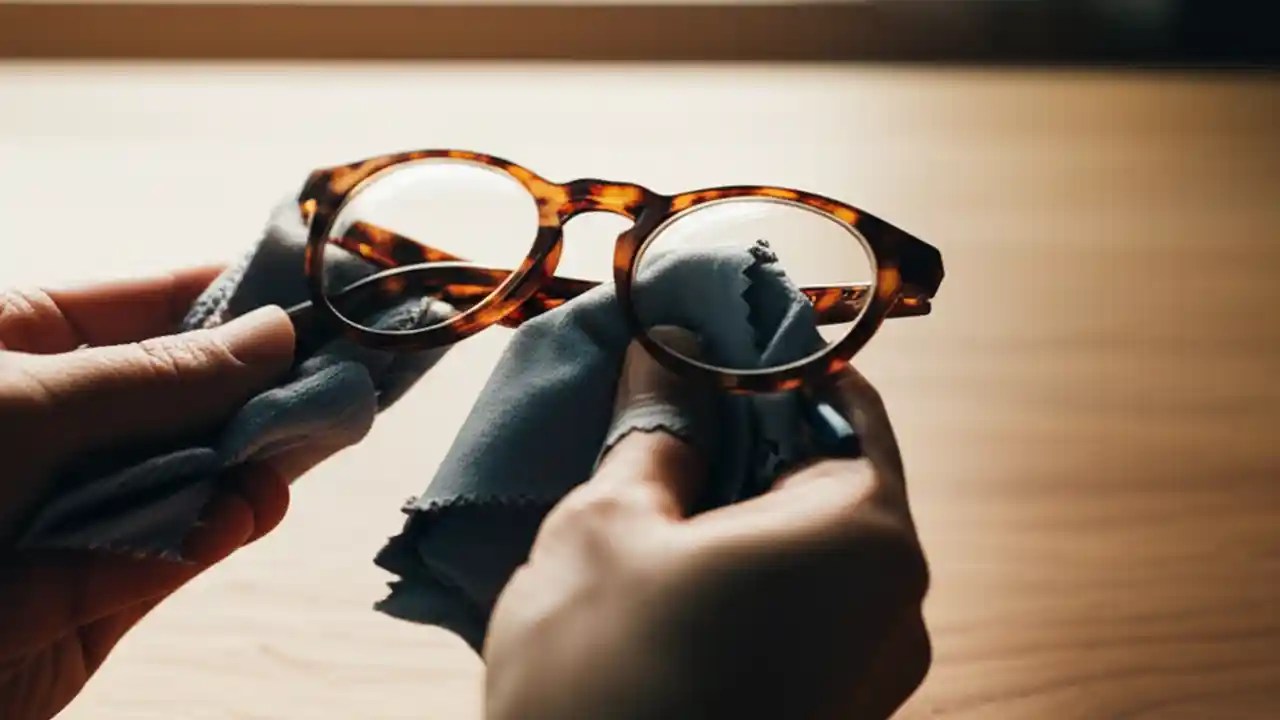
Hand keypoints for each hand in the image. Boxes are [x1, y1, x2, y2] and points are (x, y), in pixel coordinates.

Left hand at [0, 267, 297, 719]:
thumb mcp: (28, 401)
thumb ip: (159, 376)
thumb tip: (274, 333)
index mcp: (23, 352)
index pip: (152, 311)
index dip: (235, 300)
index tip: (322, 292)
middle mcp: (61, 427)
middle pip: (189, 397)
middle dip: (260, 390)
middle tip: (343, 381)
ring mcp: (81, 509)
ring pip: (197, 476)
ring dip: (247, 466)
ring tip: (291, 454)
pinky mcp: (96, 592)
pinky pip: (174, 550)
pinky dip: (211, 532)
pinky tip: (241, 512)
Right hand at [485, 332, 930, 719]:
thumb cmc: (600, 683)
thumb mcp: (607, 528)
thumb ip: (652, 432)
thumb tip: (667, 351)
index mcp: (863, 537)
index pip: (844, 404)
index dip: (773, 366)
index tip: (709, 345)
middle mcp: (896, 606)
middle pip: (836, 477)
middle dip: (752, 441)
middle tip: (662, 417)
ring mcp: (874, 674)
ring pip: (818, 551)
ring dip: (746, 512)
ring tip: (655, 494)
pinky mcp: (838, 719)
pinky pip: (809, 613)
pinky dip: (754, 577)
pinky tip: (675, 575)